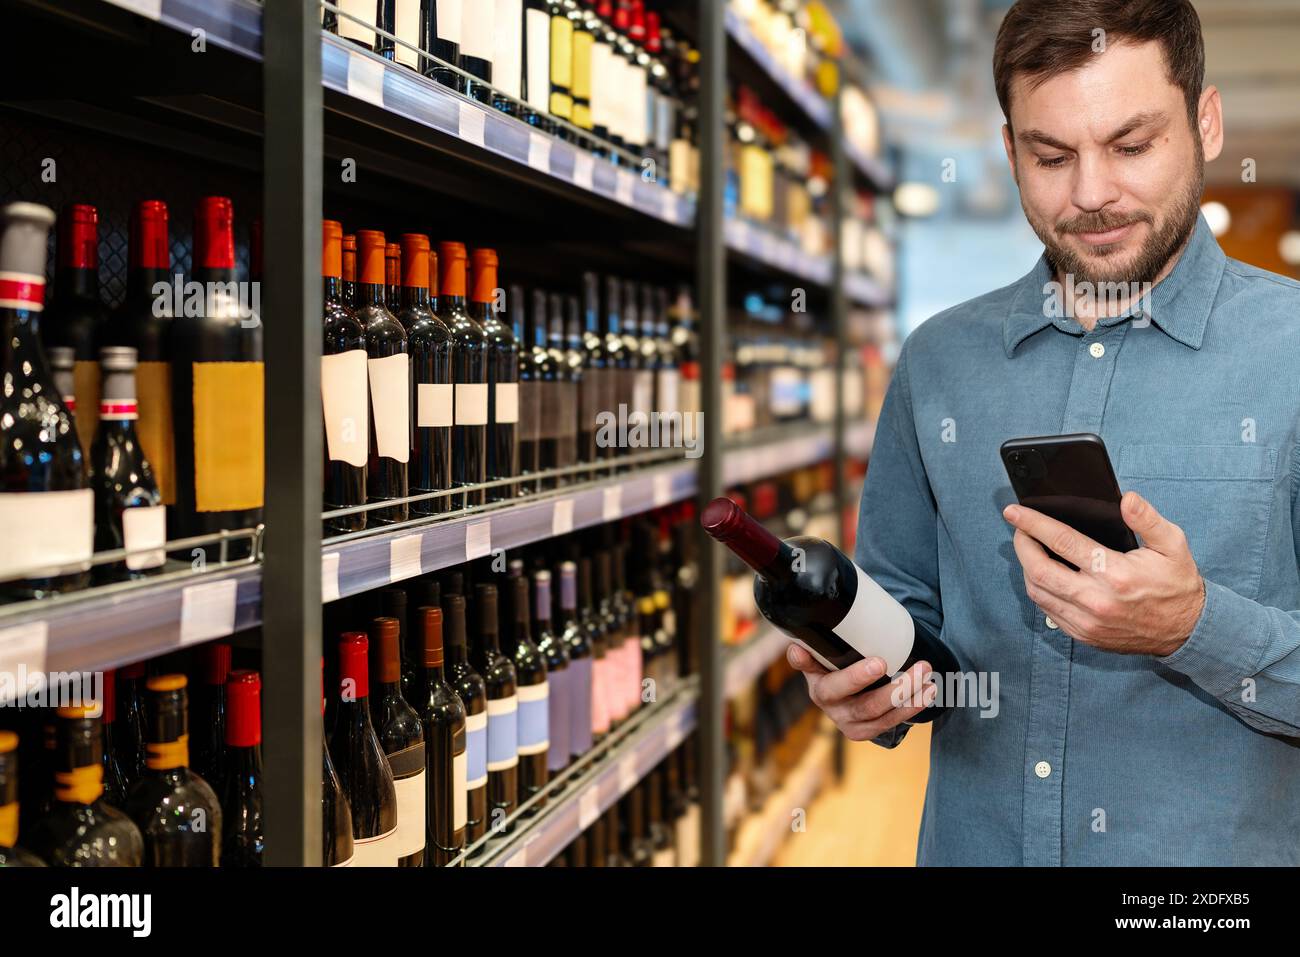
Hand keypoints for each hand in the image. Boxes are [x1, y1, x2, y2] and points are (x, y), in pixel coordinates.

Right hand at [787, 645, 935, 740]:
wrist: (833, 689)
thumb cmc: (827, 665)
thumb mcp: (816, 658)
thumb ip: (810, 653)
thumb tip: (795, 650)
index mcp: (819, 689)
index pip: (834, 686)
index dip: (855, 678)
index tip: (880, 663)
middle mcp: (834, 711)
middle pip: (866, 705)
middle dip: (896, 688)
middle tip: (920, 668)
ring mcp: (851, 724)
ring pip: (884, 716)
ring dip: (911, 698)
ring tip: (930, 678)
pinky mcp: (866, 731)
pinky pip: (891, 723)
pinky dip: (912, 707)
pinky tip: (929, 692)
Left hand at [1002, 490, 1204, 656]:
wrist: (1187, 630)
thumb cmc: (1177, 584)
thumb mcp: (1173, 545)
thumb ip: (1148, 520)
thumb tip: (1126, 499)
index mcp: (1115, 574)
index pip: (1062, 542)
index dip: (1034, 523)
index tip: (1015, 511)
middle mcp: (1096, 600)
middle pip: (1039, 569)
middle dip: (1021, 544)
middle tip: (1018, 528)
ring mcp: (1087, 621)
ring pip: (1037, 592)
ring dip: (1026, 567)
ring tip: (1028, 548)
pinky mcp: (1083, 635)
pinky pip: (1047, 610)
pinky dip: (1038, 589)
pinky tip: (1041, 574)